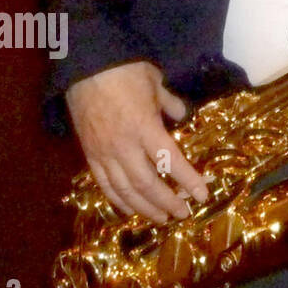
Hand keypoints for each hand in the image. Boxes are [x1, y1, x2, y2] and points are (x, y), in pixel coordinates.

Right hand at [66, 62, 207, 222]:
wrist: (85, 68)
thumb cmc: (125, 71)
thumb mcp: (155, 82)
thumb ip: (169, 103)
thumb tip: (182, 116)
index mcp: (144, 127)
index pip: (170, 161)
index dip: (188, 180)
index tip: (202, 195)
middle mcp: (124, 146)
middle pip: (147, 183)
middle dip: (167, 201)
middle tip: (183, 214)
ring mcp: (104, 153)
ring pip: (125, 190)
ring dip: (145, 207)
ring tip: (161, 219)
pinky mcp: (89, 155)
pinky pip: (104, 184)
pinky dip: (118, 200)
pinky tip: (130, 210)